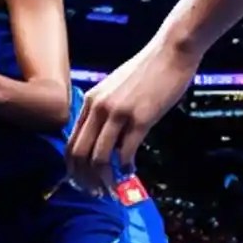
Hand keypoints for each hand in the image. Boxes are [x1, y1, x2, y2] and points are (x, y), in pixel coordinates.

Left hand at [66, 40, 197, 196]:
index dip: (73, 168)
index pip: (71, 142)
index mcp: (91, 100)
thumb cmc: (146, 70)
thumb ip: (105, 110)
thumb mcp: (115, 87)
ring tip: (113, 188)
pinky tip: (131, 170)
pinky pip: (126, 152)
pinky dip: (126, 168)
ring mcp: (118, 113)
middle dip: (85, 179)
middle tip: (96, 191)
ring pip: (99, 157)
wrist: (170, 51)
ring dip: (105, 179)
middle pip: (80, 154)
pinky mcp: (140, 118)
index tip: (82, 181)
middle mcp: (99, 107)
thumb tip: (104, 138)